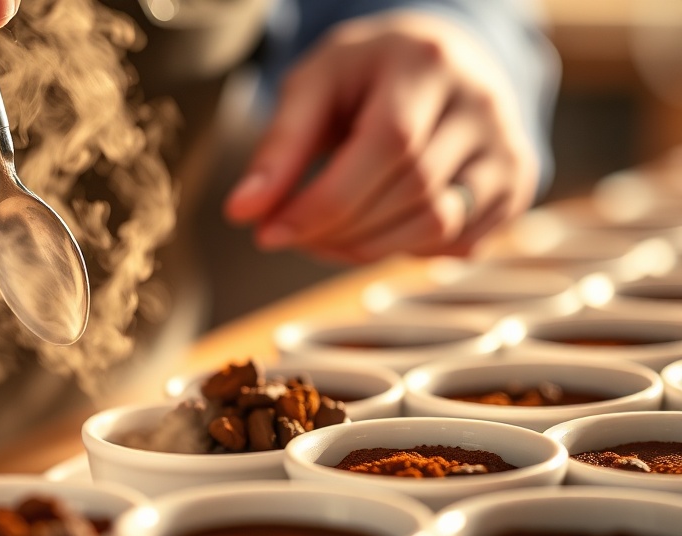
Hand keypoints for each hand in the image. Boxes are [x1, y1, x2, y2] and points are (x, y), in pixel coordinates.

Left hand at [223, 11, 539, 263]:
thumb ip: (280, 146)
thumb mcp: (314, 86)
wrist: (438, 60)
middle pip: (410, 192)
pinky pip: (457, 244)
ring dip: (368, 248)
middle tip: (290, 233)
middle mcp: (484, 103)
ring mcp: (509, 147)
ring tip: (324, 235)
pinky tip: (374, 226)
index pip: (387, 147)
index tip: (270, 233)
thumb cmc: (366, 73)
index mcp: (428, 62)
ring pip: (438, 227)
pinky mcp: (517, 184)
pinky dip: (404, 251)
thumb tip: (244, 212)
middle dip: (339, 228)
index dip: (326, 201)